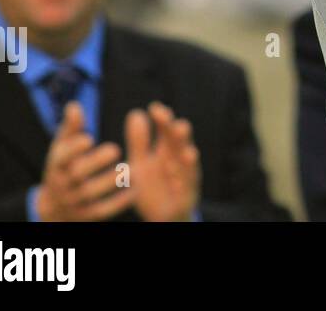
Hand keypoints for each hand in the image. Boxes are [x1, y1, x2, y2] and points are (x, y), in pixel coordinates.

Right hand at [35, 102, 134, 220]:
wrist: (55, 208)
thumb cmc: (65, 168)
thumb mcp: (63, 149)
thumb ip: (71, 128)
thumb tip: (74, 106)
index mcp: (57, 165)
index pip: (60, 157)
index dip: (73, 148)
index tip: (89, 138)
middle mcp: (64, 184)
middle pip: (76, 175)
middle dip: (94, 162)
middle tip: (115, 149)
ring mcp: (75, 201)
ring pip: (90, 193)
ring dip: (111, 181)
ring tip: (130, 169)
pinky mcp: (88, 215)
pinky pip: (103, 211)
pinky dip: (118, 202)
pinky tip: (134, 190)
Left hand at [125, 102, 200, 221]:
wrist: (162, 216)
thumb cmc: (153, 187)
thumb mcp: (141, 164)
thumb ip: (139, 142)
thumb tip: (137, 113)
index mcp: (166, 150)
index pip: (166, 130)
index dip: (162, 119)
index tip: (154, 108)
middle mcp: (178, 159)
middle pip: (179, 142)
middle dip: (177, 133)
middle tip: (172, 122)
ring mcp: (185, 176)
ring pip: (188, 162)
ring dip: (186, 153)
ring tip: (185, 145)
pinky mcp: (187, 194)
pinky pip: (188, 186)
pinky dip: (186, 179)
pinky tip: (183, 170)